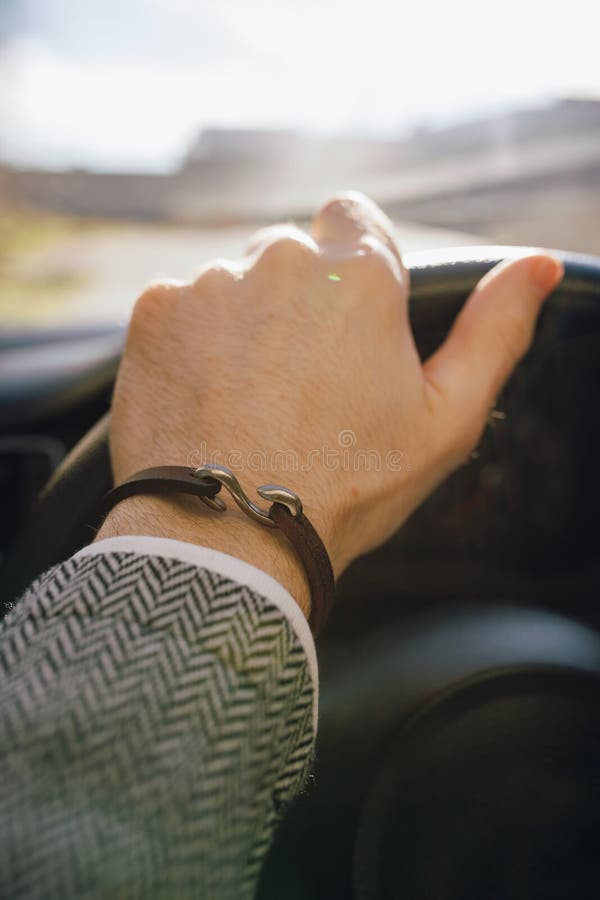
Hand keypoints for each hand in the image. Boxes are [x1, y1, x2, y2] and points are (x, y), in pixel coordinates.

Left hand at [97, 192, 562, 616]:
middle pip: (292, 253)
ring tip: (252, 399)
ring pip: (235, 281)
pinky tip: (208, 397)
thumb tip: (538, 265)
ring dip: (244, 321)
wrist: (230, 534)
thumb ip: (495, 331)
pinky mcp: (155, 311)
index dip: (352, 269)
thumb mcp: (445, 419)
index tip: (346, 325)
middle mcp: (282, 259)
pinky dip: (193, 340)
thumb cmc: (347, 484)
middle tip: (302, 380)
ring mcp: (212, 282)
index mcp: (359, 277)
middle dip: (299, 299)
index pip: (355, 217)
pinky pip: (181, 305)